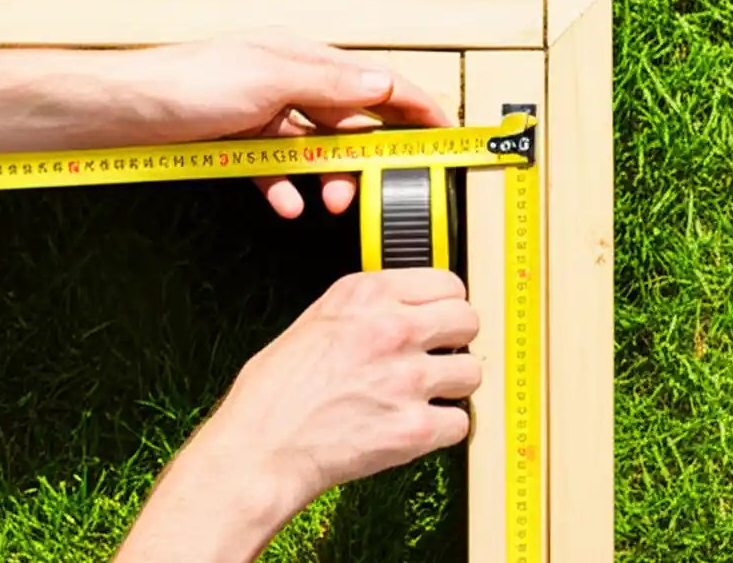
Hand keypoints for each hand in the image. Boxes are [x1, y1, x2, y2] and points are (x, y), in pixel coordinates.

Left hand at [128, 31, 453, 218]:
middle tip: (384, 186)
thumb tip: (380, 88)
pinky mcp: (241, 142)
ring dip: (329, 178)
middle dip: (370, 156)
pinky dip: (288, 189)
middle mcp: (289, 83)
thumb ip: (329, 85)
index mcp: (303, 59)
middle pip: (351, 120)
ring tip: (330, 202)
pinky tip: (288, 204)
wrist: (118, 110)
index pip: (376, 82)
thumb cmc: (182, 83)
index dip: (415, 107)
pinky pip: (279, 170)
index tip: (444, 133)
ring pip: (317, 150)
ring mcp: (266, 113)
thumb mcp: (268, 78)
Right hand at [207, 267, 481, 505]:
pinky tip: (418, 427)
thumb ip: (367, 309)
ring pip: (471, 372)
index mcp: (367, 296)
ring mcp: (407, 379)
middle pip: (468, 321)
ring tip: (425, 396)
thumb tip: (405, 308)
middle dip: (456, 340)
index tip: (440, 319)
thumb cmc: (275, 393)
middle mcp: (393, 330)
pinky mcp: (415, 428)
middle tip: (438, 356)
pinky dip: (443, 430)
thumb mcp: (316, 321)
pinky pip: (460, 423)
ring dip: (453, 387)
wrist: (261, 449)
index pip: (448, 283)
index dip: (446, 304)